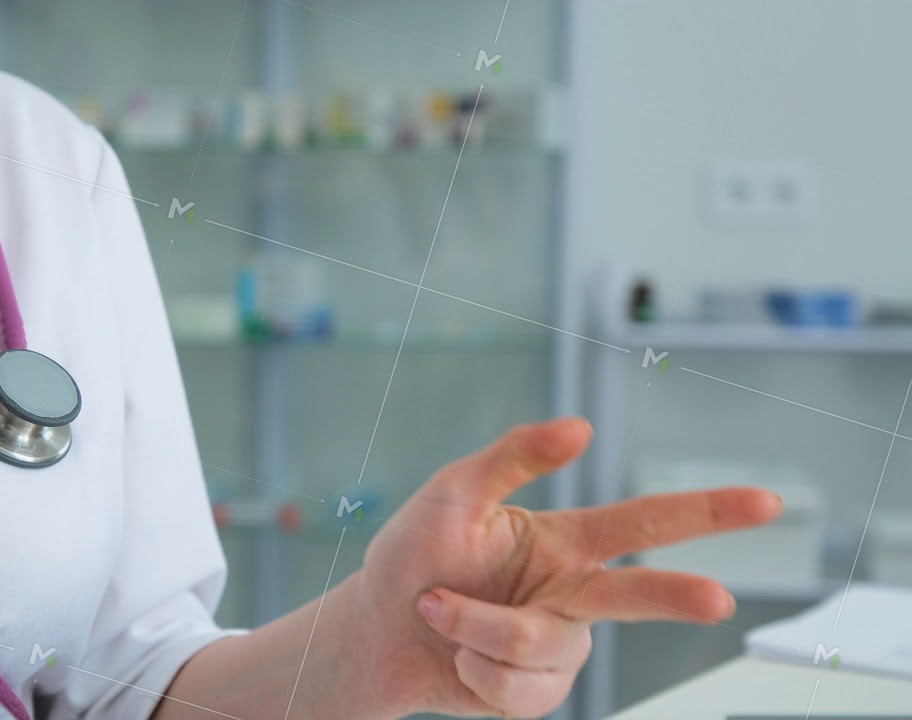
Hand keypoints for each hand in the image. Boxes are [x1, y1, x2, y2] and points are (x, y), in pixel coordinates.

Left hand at [348, 417, 781, 718]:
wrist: (377, 631)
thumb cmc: (414, 555)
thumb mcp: (453, 491)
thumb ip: (513, 456)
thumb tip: (579, 427)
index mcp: (563, 543)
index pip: (644, 522)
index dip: (706, 512)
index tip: (766, 502)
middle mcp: (572, 595)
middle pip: (637, 595)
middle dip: (675, 595)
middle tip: (716, 599)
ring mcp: (559, 647)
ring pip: (539, 643)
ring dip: (474, 626)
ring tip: (439, 610)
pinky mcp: (536, 692)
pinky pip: (517, 688)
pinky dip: (472, 668)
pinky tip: (458, 656)